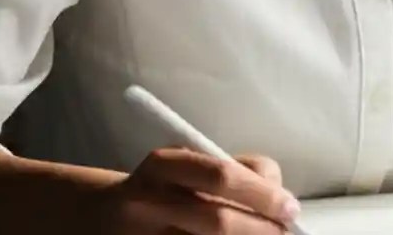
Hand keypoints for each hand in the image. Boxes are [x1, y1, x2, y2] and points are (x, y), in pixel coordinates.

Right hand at [96, 147, 300, 233]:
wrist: (102, 219)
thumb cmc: (167, 188)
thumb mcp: (192, 165)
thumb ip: (239, 172)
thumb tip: (283, 202)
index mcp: (164, 165)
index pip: (222, 176)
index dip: (263, 195)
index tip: (290, 208)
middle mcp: (147, 201)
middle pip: (218, 221)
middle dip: (262, 230)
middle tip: (283, 232)